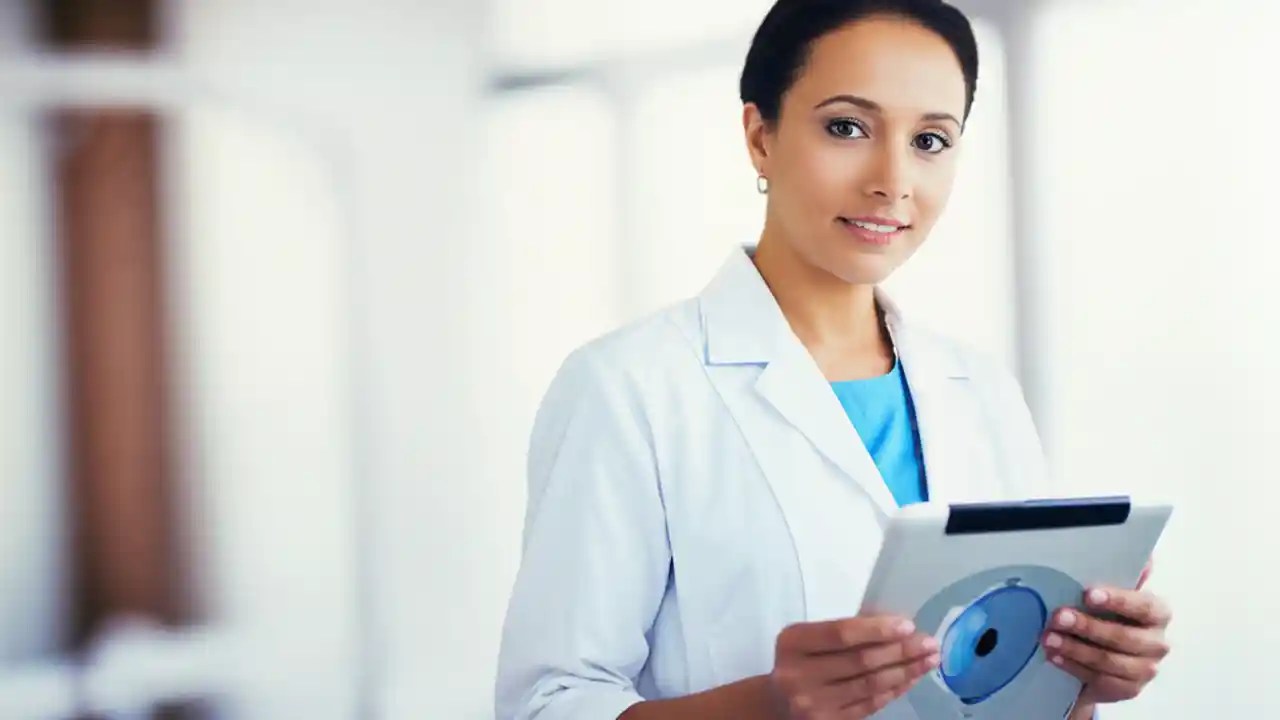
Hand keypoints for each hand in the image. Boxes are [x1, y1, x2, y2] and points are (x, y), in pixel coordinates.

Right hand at [768, 615, 939, 718]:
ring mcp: (814, 704)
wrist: (777, 702)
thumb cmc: (799, 661)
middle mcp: (800, 676)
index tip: (908, 625)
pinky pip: (870, 704)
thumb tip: (894, 626)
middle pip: (860, 661)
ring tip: (928, 660)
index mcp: (793, 644)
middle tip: (929, 643)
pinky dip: (894, 689)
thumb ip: (842, 633)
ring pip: (870, 685)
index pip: (841, 634)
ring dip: (905, 671)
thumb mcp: (807, 640)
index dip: (877, 630)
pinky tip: (910, 678)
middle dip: (900, 651)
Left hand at [1045, 559, 1171, 705]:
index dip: (1118, 600)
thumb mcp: (1110, 593)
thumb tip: (1139, 553)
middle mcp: (1157, 642)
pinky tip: (1055, 657)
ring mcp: (1145, 669)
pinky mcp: (1128, 689)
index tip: (1088, 594)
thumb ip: (1121, 574)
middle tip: (1058, 616)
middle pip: (1124, 637)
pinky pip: (1100, 680)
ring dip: (1075, 649)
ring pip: (1109, 661)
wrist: (1102, 656)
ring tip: (1049, 638)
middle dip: (1088, 626)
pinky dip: (1074, 667)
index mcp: (1157, 612)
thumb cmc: (1108, 616)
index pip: (1144, 606)